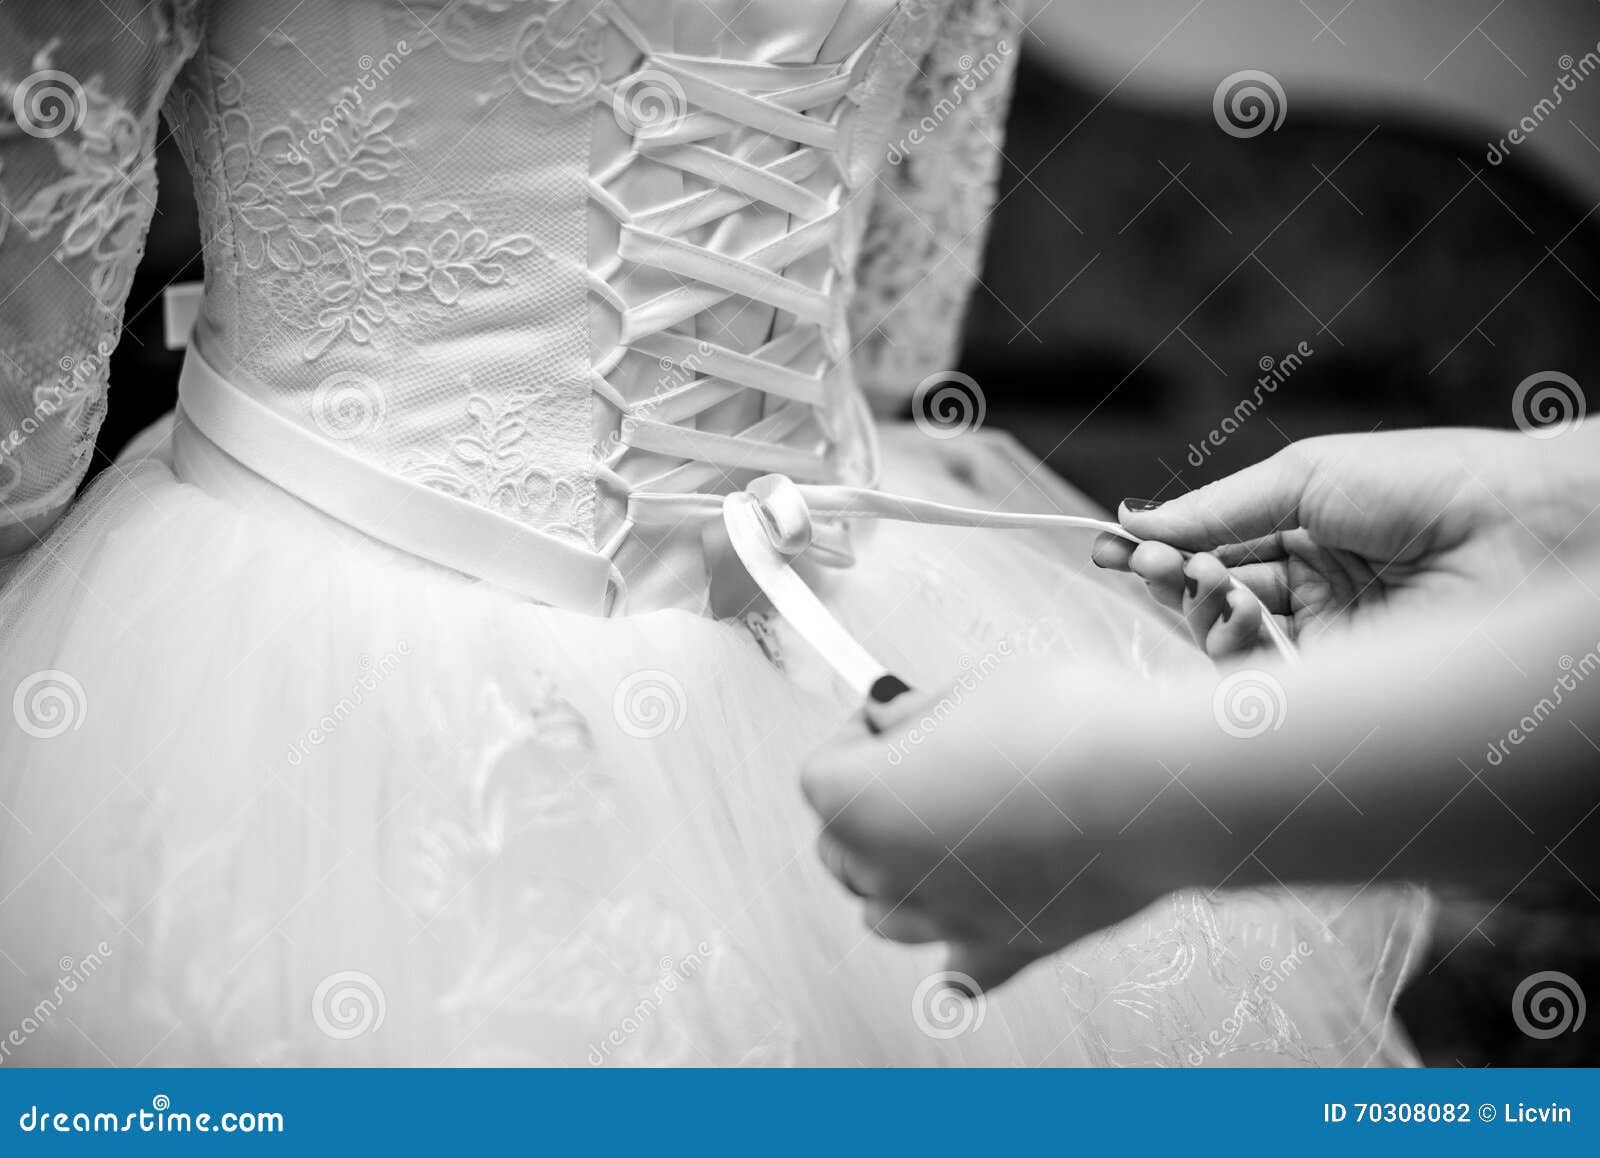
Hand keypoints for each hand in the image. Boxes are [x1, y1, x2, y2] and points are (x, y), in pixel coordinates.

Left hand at [800, 657, 1186, 991]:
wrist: (1155, 788)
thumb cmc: (1064, 725)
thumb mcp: (976, 685)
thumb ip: (919, 712)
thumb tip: (893, 717)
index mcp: (859, 804)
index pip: (822, 773)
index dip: (857, 736)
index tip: (894, 714)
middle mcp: (889, 875)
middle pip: (841, 851)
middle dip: (869, 806)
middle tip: (921, 762)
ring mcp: (948, 922)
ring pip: (886, 915)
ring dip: (899, 874)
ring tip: (945, 830)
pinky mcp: (1011, 949)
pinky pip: (961, 969)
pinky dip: (957, 950)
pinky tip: (967, 928)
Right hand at [1092, 426, 1598, 656]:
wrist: (1524, 532)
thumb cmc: (1428, 484)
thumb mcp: (1303, 478)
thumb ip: (1214, 511)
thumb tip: (1131, 520)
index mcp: (1305, 540)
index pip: (1210, 556)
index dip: (1157, 554)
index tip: (1105, 547)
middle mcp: (1311, 598)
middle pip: (1207, 605)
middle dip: (1171, 582)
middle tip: (1151, 563)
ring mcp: (1327, 646)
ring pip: (1228, 650)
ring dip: (1202, 616)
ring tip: (1210, 586)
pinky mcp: (1344, 692)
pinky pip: (1266, 687)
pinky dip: (1236, 656)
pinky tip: (1236, 619)